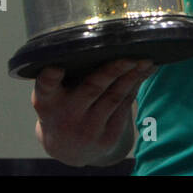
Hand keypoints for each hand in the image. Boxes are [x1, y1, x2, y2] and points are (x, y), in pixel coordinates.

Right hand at [32, 58, 155, 166]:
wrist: (68, 148)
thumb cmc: (62, 106)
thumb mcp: (52, 95)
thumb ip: (64, 76)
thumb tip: (99, 44)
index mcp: (47, 101)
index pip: (46, 87)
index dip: (50, 77)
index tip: (55, 68)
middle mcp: (66, 116)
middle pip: (91, 89)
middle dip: (112, 72)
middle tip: (129, 57)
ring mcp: (88, 129)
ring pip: (115, 97)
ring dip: (133, 76)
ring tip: (146, 60)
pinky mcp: (107, 136)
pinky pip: (125, 106)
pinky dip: (136, 86)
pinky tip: (145, 71)